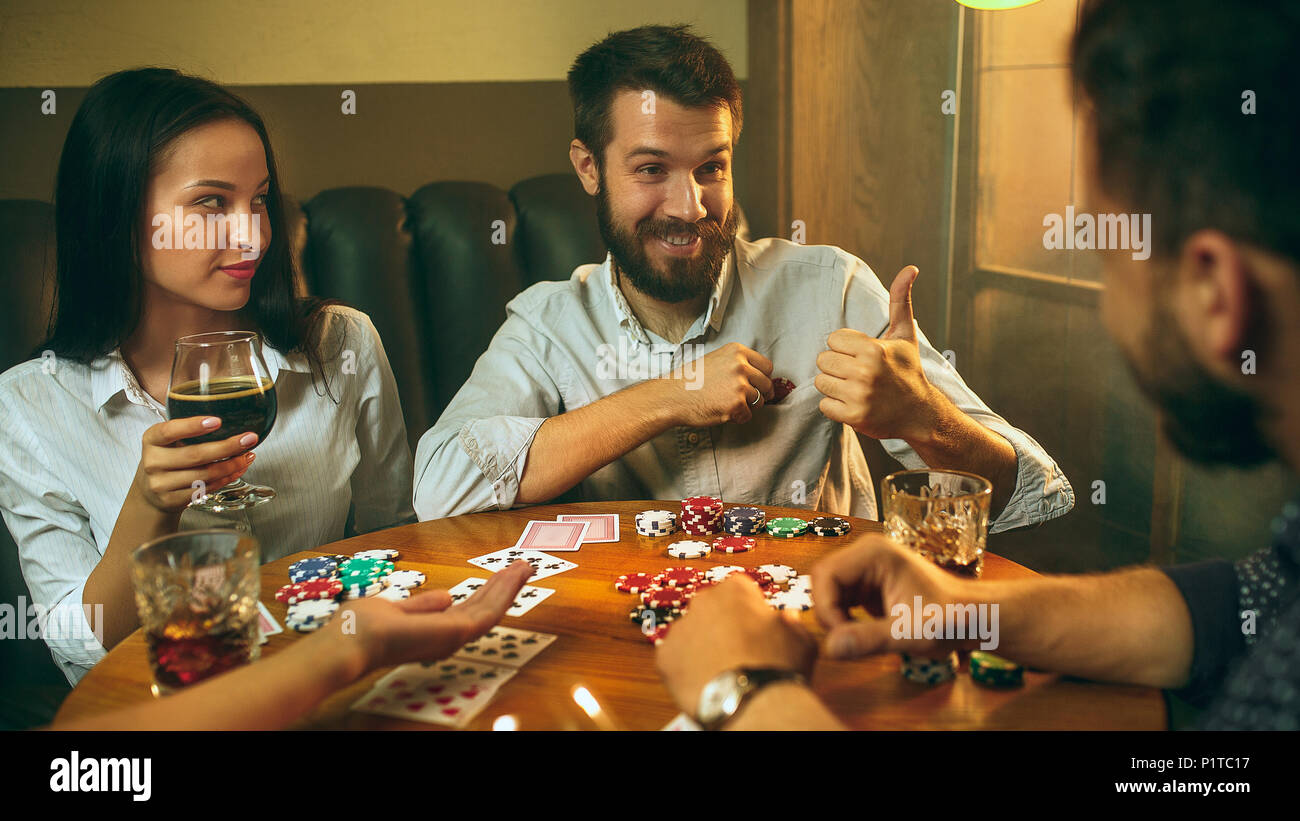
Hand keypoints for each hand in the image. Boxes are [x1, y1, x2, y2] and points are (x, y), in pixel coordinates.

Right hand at [131, 416, 257, 512]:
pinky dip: (226, 478)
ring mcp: (161, 484)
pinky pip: (206, 488)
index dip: (193, 426)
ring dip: (232, 465)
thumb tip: (232, 420)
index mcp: (151, 440)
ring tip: (248, 455)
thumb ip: (188, 430)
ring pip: (205, 474)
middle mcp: (153, 462)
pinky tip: (238, 469)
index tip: (217, 421)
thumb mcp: (168, 441)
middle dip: (227, 447)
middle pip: (195, 455)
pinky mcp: (172, 500)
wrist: (151, 493)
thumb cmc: (167, 459)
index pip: (169, 431)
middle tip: (249, 438)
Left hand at [336, 560, 531, 672]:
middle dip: (504, 587)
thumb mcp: (398, 608)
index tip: (502, 574)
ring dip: (509, 586)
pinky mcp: (457, 632)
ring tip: (526, 565)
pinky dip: (506, 591)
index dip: (487, 591)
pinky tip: (515, 575)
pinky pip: (491, 611)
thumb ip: (422, 604)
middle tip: (523, 566)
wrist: (353, 641)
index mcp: (434, 632)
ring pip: (492, 609)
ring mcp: (454, 636)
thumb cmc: (363, 628)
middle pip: (484, 608)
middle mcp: (447, 637)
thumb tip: (445, 596)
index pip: (468, 609)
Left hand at [655, 575, 816, 714]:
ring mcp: (680, 627)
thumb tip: (787, 620)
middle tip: (737, 653)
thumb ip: (791, 624)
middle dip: (722, 627)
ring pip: (691, 635)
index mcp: (736, 589)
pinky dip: (686, 669)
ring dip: (702, 648)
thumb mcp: (800, 639)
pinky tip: (705, 682)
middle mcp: (704, 600)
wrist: (752, 700)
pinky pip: (675, 659)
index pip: (739, 592)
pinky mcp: (665, 656)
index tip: (755, 631)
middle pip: (711, 611)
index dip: (749, 613)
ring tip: (722, 672)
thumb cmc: (778, 666)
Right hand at [664, 342, 773, 426]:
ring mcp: (739, 385)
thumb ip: (737, 364)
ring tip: (726, 404)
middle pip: (766, 384)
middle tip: (747, 399)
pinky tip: (721, 412)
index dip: (763, 378)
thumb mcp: (716, 360)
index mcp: (737, 352)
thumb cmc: (690, 380)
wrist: (672, 396)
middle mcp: (741, 366)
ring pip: (759, 401)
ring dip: (747, 406)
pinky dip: (737, 418)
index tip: (759, 384)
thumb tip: (758, 376)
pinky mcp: (736, 405)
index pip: (767, 366)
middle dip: (760, 394)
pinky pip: (747, 415)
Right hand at [812, 534, 981, 658]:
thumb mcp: (909, 634)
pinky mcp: (867, 582)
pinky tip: (863, 632)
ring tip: (860, 637)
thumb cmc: (949, 620)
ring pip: (828, 591)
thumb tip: (830, 649)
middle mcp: (866, 552)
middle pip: (822, 581)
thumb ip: (869, 640)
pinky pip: (840, 598)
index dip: (825, 609)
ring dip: (836, 617)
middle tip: (849, 640)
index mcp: (874, 553)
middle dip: (829, 613)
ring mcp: (866, 566)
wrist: (971, 617)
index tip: (842, 638)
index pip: (825, 575)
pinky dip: (844, 618)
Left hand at [815, 266, 940, 440]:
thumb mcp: (905, 335)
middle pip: (823, 361)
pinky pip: (824, 405)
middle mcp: (865, 372)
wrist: (919, 413)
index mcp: (873, 349)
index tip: (861, 356)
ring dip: (834, 386)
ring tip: (855, 388)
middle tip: (857, 374)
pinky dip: (835, 406)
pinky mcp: (853, 417)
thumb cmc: (907, 371)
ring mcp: (859, 396)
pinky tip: (853, 403)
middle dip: (837, 366)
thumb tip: (910, 268)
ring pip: (820, 382)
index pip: (832, 340)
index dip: (844, 348)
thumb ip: (900, 300)